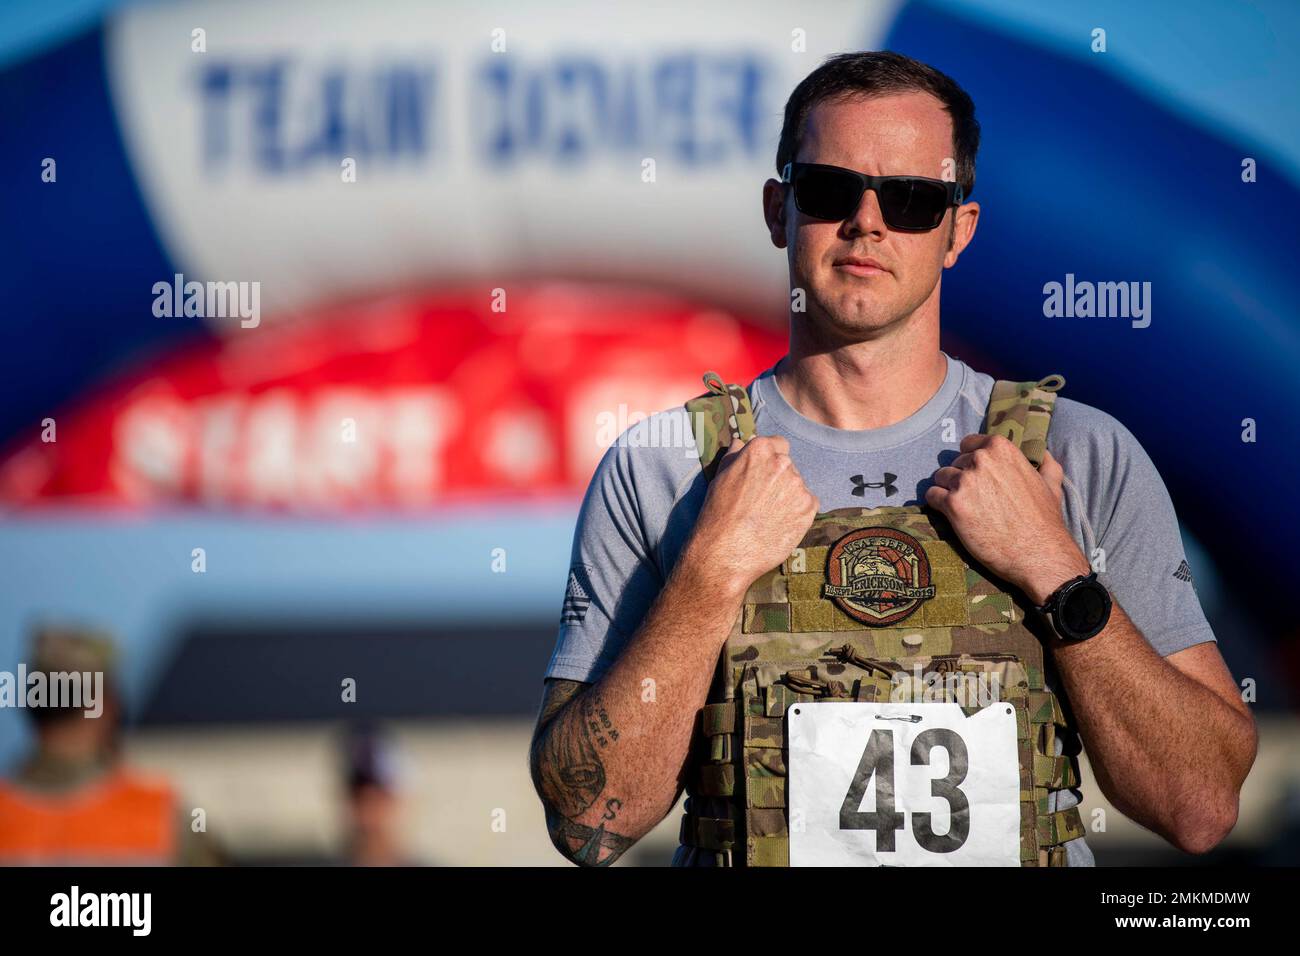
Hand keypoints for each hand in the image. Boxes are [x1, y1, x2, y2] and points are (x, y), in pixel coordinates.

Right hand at [683, 434, 819, 599]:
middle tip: (763, 500)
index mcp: (760, 450)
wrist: (726, 551)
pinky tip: (779, 524)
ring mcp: (798, 485)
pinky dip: (797, 513)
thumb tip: (741, 442)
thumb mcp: (720, 477)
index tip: (763, 474)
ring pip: (798, 486)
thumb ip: (735, 455)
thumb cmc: (718, 514)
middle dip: (778, 479)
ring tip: (768, 516)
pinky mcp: (809, 508)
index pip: (778, 444)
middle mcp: (783, 463)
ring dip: (788, 496)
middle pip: (788, 466)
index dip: (770, 459)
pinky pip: (808, 505)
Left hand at [925, 435, 1089, 603]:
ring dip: (947, 490)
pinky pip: (932, 496)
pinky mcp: (952, 504)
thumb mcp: (1051, 484)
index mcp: (1001, 449)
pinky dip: (937, 504)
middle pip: (954, 462)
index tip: (975, 475)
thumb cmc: (1044, 520)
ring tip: (962, 507)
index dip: (970, 460)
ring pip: (940, 478)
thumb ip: (1045, 463)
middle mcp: (980, 460)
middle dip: (960, 477)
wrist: (1037, 553)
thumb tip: (1043, 453)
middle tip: (973, 498)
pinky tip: (950, 514)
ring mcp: (964, 481)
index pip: (969, 444)